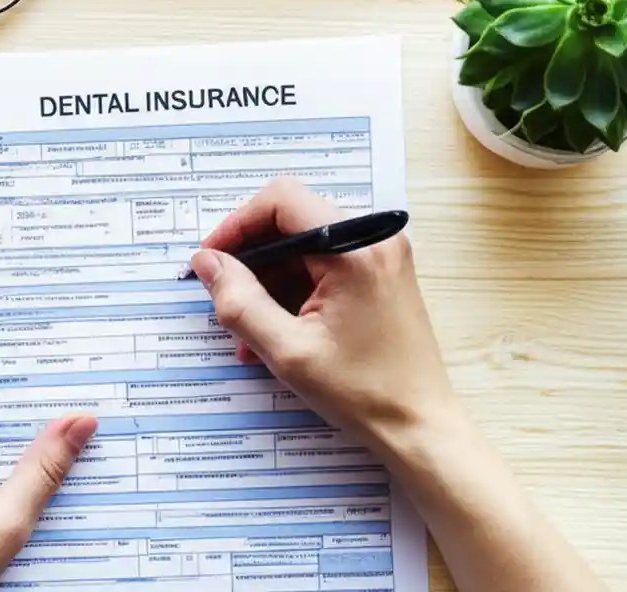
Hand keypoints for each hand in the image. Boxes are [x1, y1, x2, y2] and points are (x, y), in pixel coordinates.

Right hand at [189, 178, 460, 444]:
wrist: (419, 426)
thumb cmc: (364, 392)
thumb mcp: (286, 350)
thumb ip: (239, 301)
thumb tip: (206, 263)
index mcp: (356, 249)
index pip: (282, 199)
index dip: (237, 224)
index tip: (211, 260)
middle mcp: (374, 240)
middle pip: (291, 221)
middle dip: (251, 258)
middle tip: (224, 297)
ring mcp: (380, 256)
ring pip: (302, 247)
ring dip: (268, 282)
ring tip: (247, 332)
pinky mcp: (379, 275)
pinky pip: (322, 267)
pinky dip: (292, 291)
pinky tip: (274, 332)